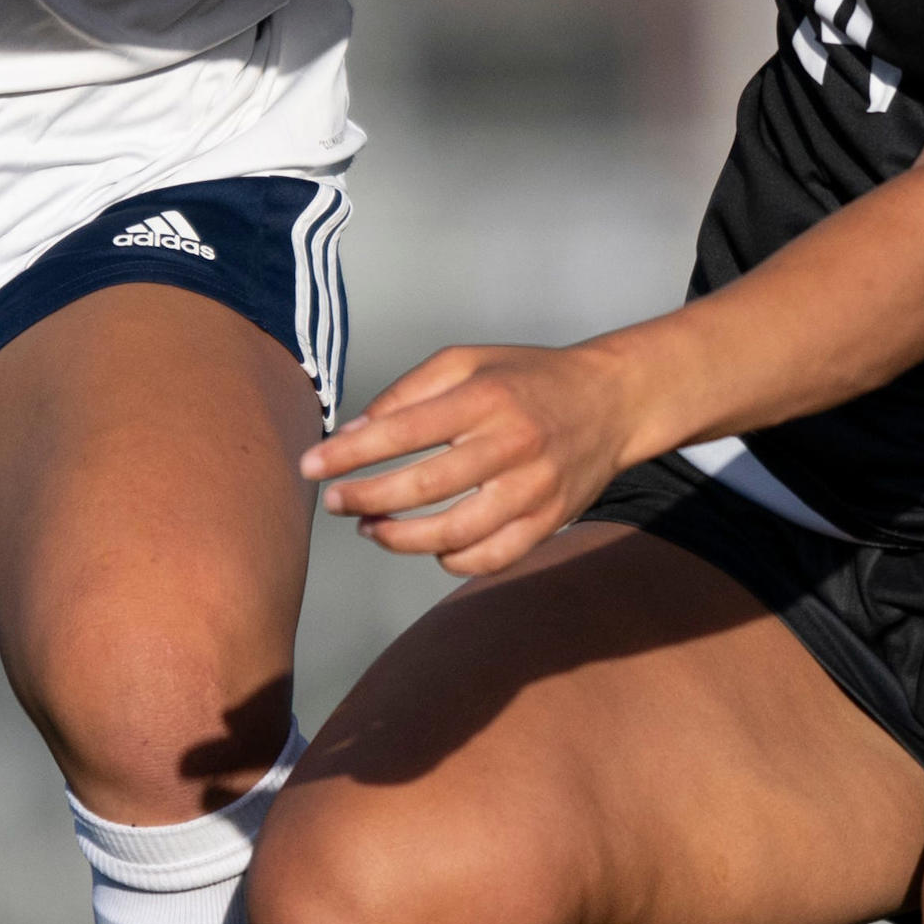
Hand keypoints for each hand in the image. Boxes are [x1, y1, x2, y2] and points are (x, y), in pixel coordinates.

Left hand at [302, 340, 646, 575]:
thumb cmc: (528, 379)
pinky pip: (491, 558)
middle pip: (424, 487)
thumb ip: (407, 393)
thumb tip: (352, 433)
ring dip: (400, 538)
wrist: (611, 401)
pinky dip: (452, 560)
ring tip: (372, 529)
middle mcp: (512, 444)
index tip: (312, 466)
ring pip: (454, 533)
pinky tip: (430, 546)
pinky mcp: (549, 520)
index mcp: (486, 398)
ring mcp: (534, 488)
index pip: (403, 431)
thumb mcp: (467, 362)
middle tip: (335, 503)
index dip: (349, 453)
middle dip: (366, 499)